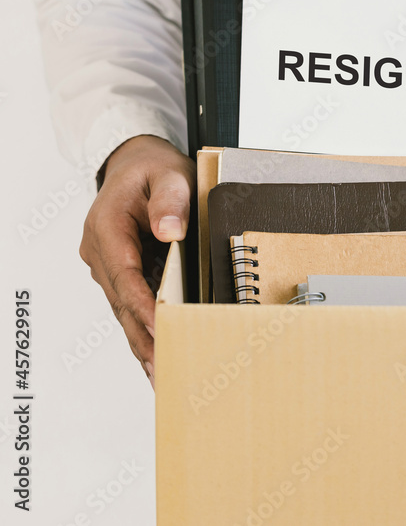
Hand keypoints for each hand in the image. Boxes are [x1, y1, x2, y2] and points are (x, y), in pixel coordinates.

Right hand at [79, 135, 194, 387]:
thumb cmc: (154, 170)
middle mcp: (99, 251)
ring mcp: (106, 265)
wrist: (137, 164)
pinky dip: (142, 330)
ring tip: (160, 375)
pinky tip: (155, 356)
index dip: (141, 303)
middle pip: (121, 301)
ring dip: (141, 342)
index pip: (124, 273)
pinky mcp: (118, 273)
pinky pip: (129, 306)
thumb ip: (171, 201)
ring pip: (123, 310)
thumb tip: (171, 231)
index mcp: (106, 226)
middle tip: (162, 369)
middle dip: (142, 337)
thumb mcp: (169, 175)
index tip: (158, 326)